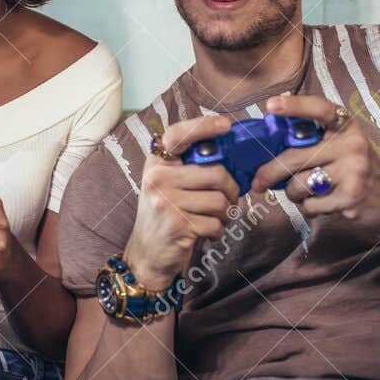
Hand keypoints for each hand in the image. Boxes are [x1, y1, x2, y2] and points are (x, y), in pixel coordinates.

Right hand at [124, 113, 240, 287]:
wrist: (147, 255)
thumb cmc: (167, 216)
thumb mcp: (169, 186)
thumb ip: (191, 169)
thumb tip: (232, 159)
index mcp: (157, 163)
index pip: (179, 135)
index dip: (203, 125)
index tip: (226, 124)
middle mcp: (158, 178)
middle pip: (217, 173)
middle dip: (232, 190)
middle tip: (229, 200)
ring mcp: (166, 202)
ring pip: (220, 200)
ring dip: (225, 214)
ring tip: (214, 219)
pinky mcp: (177, 225)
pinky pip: (216, 223)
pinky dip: (218, 231)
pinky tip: (207, 234)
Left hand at [250, 95, 379, 240]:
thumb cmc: (354, 170)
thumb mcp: (342, 145)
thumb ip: (314, 140)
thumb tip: (267, 144)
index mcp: (347, 126)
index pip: (320, 109)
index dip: (294, 105)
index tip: (270, 106)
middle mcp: (353, 144)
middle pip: (295, 157)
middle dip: (269, 173)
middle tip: (257, 183)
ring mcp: (354, 171)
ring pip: (298, 184)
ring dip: (294, 194)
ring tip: (306, 192)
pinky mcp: (351, 197)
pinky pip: (310, 205)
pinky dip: (308, 208)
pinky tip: (322, 204)